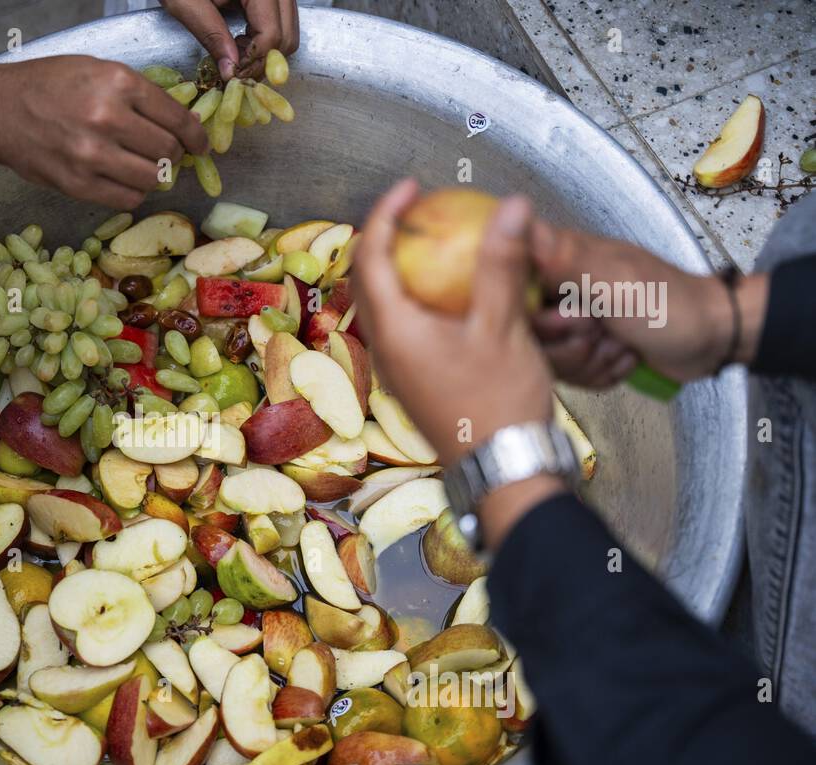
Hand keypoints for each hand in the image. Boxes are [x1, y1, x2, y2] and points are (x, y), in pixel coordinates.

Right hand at [0, 56, 207, 208]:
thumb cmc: (47, 85)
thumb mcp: (98, 70)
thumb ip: (138, 95)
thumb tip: (181, 124)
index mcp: (118, 83)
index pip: (176, 118)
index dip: (195, 136)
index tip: (199, 144)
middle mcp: (108, 119)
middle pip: (167, 151)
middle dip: (174, 155)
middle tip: (168, 155)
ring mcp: (93, 155)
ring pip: (152, 178)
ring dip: (155, 176)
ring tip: (145, 167)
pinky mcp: (78, 184)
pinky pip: (127, 198)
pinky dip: (134, 192)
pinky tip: (125, 180)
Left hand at [162, 0, 299, 79]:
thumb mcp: (186, 2)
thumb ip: (210, 34)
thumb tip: (231, 70)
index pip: (271, 34)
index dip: (252, 60)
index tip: (231, 74)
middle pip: (287, 36)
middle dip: (261, 59)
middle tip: (233, 66)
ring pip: (288, 31)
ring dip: (265, 50)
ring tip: (235, 49)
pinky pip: (282, 21)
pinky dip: (266, 38)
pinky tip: (241, 38)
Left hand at [354, 180, 561, 549]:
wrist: (503, 469)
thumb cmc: (500, 403)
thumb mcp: (503, 327)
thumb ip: (501, 265)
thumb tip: (509, 206)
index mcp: (395, 331)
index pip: (370, 257)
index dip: (385, 214)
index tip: (410, 188)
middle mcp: (384, 349)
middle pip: (364, 279)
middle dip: (383, 237)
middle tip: (417, 211)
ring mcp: (395, 368)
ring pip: (379, 304)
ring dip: (395, 267)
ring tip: (432, 245)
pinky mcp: (412, 379)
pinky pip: (399, 324)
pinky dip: (412, 295)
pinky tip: (448, 291)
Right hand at [528, 221, 760, 384]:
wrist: (712, 338)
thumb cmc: (670, 305)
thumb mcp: (615, 280)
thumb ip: (563, 258)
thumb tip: (515, 219)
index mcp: (558, 261)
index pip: (505, 281)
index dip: (524, 308)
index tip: (558, 316)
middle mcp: (556, 290)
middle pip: (522, 331)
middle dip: (566, 342)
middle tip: (601, 330)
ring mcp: (568, 323)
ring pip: (545, 358)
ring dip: (587, 360)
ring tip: (618, 343)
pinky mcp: (579, 350)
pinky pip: (566, 375)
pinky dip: (597, 373)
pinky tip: (621, 357)